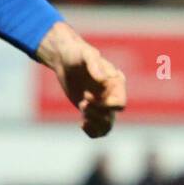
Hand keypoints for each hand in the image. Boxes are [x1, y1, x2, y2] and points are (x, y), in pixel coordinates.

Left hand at [37, 22, 125, 137]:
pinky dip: (92, 131)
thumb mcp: (86, 54)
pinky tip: (81, 124)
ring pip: (106, 126)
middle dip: (96, 114)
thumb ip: (95, 65)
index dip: (104, 105)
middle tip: (82, 103)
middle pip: (111, 117)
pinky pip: (98, 129)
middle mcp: (112, 95)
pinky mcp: (92, 110)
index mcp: (116, 82)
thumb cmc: (77, 53)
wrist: (64, 59)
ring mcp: (102, 104)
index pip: (119, 104)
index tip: (87, 95)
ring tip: (83, 116)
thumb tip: (104, 80)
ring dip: (94, 124)